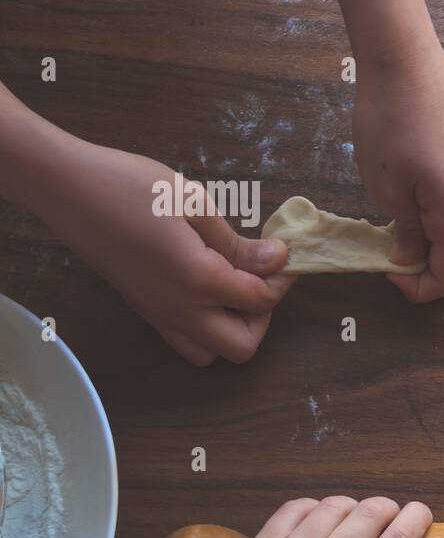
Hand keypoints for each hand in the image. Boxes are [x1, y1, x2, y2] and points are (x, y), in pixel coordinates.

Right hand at [36, 143, 292, 364]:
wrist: (65, 188)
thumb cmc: (128, 185)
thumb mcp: (193, 203)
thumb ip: (236, 242)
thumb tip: (275, 260)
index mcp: (197, 280)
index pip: (260, 300)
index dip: (282, 278)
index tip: (285, 252)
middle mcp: (178, 309)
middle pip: (242, 346)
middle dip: (262, 317)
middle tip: (261, 277)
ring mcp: (158, 313)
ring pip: (210, 352)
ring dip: (233, 328)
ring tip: (233, 284)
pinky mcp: (144, 309)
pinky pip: (184, 339)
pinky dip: (206, 326)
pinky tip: (207, 285)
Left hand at [195, 497, 443, 537]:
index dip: (417, 518)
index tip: (422, 516)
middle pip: (371, 512)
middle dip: (389, 510)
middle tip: (390, 522)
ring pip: (336, 504)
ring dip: (353, 509)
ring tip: (353, 526)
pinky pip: (296, 507)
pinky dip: (316, 508)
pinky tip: (320, 525)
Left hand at [353, 38, 443, 302]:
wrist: (406, 61)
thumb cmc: (389, 121)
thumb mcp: (385, 186)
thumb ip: (403, 231)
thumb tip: (408, 258)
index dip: (420, 288)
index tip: (388, 273)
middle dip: (433, 267)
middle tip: (394, 252)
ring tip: (408, 230)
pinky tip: (422, 203)